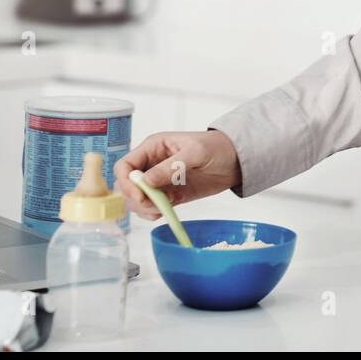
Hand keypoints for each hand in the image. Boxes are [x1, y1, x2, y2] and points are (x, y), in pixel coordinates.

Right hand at [115, 130, 242, 219]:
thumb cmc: (217, 147)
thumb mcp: (195, 152)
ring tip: (166, 206)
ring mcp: (159, 181)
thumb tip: (147, 181)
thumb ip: (171, 167)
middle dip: (137, 199)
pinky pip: (152, 207)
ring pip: (138, 200)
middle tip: (156, 205)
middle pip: (127, 187)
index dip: (126, 183)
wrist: (236, 160)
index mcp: (152, 148)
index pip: (124, 166)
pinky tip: (170, 208)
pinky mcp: (170, 194)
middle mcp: (151, 164)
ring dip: (146, 208)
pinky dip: (155, 212)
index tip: (139, 196)